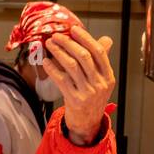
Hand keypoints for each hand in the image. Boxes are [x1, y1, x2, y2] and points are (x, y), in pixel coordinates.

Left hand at [43, 26, 114, 145]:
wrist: (87, 123)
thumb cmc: (92, 98)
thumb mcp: (102, 80)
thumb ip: (101, 61)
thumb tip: (106, 39)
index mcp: (108, 76)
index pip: (99, 52)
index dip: (86, 39)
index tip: (74, 30)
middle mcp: (100, 84)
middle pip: (84, 57)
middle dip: (68, 43)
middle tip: (57, 36)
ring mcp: (88, 93)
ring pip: (72, 66)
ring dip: (59, 52)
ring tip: (50, 45)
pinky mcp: (75, 100)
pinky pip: (61, 80)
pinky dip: (52, 69)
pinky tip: (46, 62)